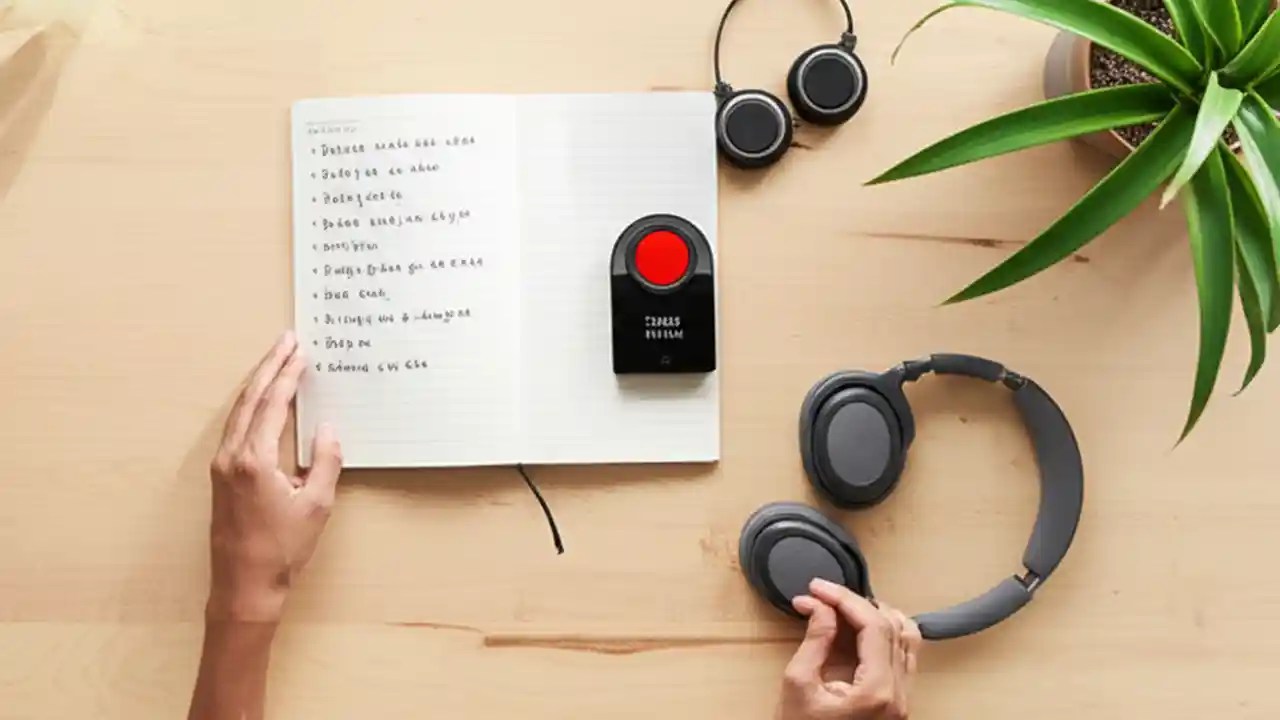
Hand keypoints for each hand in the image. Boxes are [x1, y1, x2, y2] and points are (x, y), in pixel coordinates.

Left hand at [206, 332, 342, 621]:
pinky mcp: (221, 477)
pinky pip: (235, 428)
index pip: (272, 405)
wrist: (244, 585)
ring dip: (258, 384)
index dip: (287, 375)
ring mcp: (222, 467)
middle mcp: (232, 457)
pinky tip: (261, 402)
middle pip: (250, 400)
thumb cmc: (282, 550)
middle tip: (285, 342)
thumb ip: (325, 462)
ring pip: (239, 412)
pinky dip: (250, 406)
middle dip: (269, 367)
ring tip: (275, 362)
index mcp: (254, 460)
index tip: (299, 351)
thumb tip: (328, 430)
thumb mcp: (317, 505)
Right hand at [776, 579, 921, 719]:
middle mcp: (899, 695)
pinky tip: (859, 627)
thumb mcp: (799, 685)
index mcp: (877, 691)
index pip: (873, 626)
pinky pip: (903, 656)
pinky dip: (885, 634)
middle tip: (822, 596)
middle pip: (891, 627)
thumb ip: (815, 641)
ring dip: (876, 615)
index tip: (818, 588)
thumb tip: (822, 606)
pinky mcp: (897, 701)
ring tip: (842, 607)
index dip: (845, 599)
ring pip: (906, 639)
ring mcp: (902, 699)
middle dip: (855, 603)